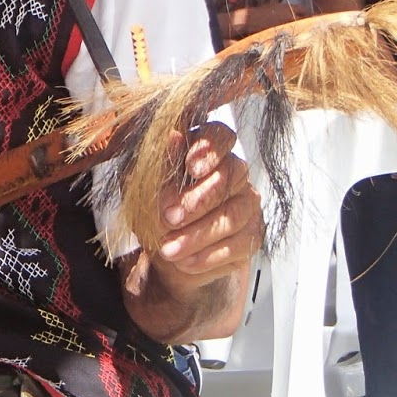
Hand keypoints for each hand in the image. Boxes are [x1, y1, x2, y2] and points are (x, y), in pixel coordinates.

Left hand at [122, 121, 260, 344]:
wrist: (163, 250)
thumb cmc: (153, 207)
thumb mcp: (144, 185)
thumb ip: (159, 162)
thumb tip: (171, 135)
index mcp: (206, 149)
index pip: (221, 135)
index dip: (209, 150)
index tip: (190, 169)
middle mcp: (233, 172)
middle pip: (230, 176)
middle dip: (197, 200)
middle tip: (169, 218)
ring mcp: (246, 204)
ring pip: (232, 216)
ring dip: (197, 235)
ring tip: (168, 249)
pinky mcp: (251, 236)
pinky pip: (238, 245)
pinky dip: (207, 255)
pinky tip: (184, 261)